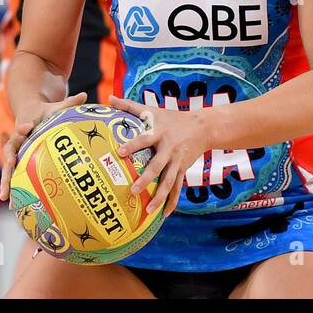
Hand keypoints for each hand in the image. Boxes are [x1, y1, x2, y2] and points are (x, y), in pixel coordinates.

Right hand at [0, 91, 87, 201]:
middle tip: (10, 166)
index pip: (22, 126)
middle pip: (10, 150)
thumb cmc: (45, 112)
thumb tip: (84, 95)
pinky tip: (14, 206)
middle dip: (9, 159)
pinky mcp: (18, 162)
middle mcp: (17, 140)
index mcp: (25, 125)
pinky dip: (13, 190)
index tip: (26, 127)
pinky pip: (14, 177)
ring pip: (9, 168)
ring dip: (7, 182)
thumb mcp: (56, 107)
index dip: (23, 128)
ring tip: (5, 198)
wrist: (29, 115)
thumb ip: (69, 103)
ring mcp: (16, 153)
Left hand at [110, 94, 210, 216]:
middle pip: (158, 165)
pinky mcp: (183, 169)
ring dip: (159, 196)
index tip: (119, 152)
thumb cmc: (171, 118)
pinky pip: (177, 188)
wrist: (204, 127)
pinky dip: (171, 201)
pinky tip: (164, 215)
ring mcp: (178, 161)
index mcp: (160, 132)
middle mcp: (169, 148)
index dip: (133, 145)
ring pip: (169, 181)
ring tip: (148, 210)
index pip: (145, 138)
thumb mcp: (152, 110)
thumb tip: (108, 98)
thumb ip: (129, 106)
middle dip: (146, 178)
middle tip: (132, 191)